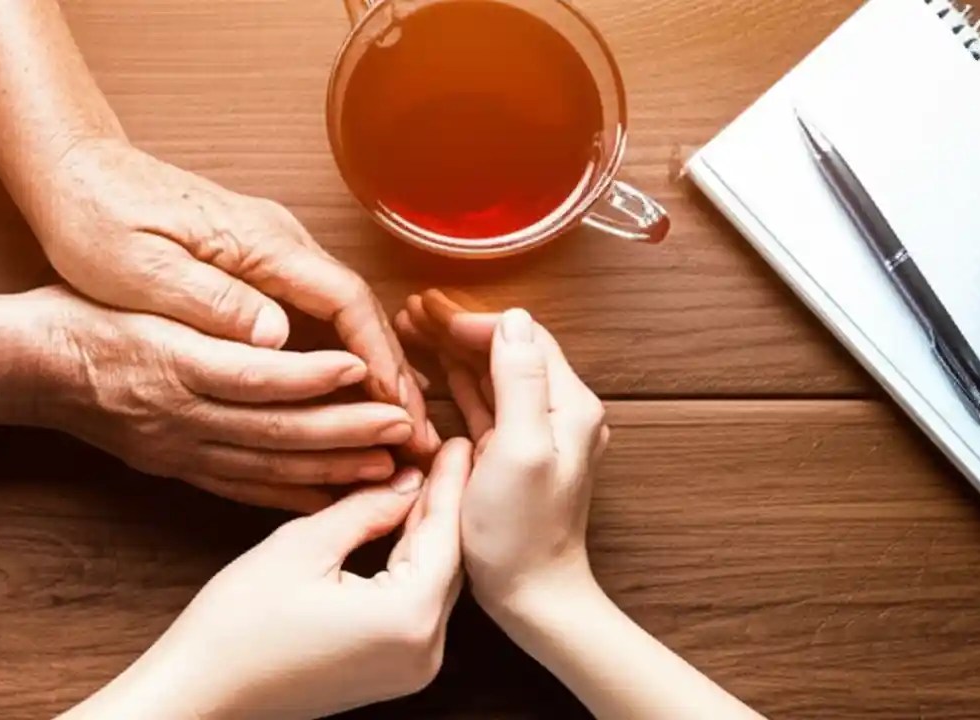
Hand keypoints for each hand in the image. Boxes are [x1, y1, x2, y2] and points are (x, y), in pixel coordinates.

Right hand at [13, 285, 418, 512]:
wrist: (27, 364)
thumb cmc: (82, 315)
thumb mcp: (136, 294)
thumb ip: (204, 312)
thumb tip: (273, 330)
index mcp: (172, 362)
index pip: (257, 376)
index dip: (316, 378)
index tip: (367, 374)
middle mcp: (179, 415)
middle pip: (274, 429)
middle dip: (345, 432)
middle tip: (402, 429)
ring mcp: (177, 447)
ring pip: (264, 464)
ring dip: (328, 469)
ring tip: (385, 468)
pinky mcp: (175, 464)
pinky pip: (239, 487)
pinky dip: (286, 494)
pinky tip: (327, 499)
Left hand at [22, 138, 434, 457]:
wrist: (74, 169)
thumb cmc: (97, 215)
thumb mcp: (141, 267)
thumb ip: (211, 301)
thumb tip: (276, 340)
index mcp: (258, 242)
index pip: (343, 300)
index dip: (376, 358)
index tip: (396, 406)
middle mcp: (277, 241)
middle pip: (355, 309)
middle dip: (391, 372)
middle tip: (414, 434)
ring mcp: (269, 248)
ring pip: (340, 311)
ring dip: (372, 365)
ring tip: (396, 421)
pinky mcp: (254, 260)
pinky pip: (315, 310)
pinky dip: (341, 350)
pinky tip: (352, 383)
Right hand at [63, 441, 471, 719]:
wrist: (201, 693)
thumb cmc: (237, 625)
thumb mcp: (303, 545)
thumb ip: (366, 508)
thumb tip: (407, 480)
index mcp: (407, 618)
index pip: (445, 534)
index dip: (449, 481)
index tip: (457, 441)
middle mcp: (423, 653)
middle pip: (449, 562)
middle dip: (443, 505)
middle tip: (444, 451)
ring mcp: (409, 671)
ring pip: (434, 584)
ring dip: (428, 534)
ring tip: (426, 479)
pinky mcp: (390, 675)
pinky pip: (415, 608)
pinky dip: (412, 566)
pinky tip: (403, 529)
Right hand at [396, 291, 609, 606]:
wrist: (531, 595)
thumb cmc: (523, 533)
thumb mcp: (521, 449)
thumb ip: (521, 381)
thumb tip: (514, 318)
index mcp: (569, 405)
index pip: (523, 337)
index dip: (475, 318)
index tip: (429, 309)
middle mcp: (557, 413)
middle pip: (505, 350)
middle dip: (457, 326)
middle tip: (410, 309)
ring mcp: (533, 434)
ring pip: (490, 373)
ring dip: (452, 348)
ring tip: (410, 326)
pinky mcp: (510, 455)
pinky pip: (483, 403)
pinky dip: (456, 381)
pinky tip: (433, 367)